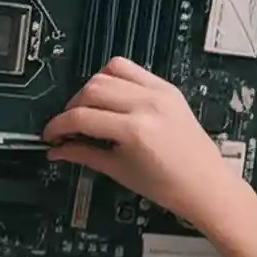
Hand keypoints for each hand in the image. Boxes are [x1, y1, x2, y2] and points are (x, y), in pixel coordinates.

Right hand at [42, 57, 251, 234]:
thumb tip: (56, 150)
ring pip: (108, 73)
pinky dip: (113, 78)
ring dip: (91, 89)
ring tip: (88, 111)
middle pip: (92, 89)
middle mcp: (147, 104)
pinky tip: (110, 97)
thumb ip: (84, 154)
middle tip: (68, 127)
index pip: (82, 117)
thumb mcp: (119, 171)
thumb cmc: (167, 186)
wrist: (206, 185)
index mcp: (135, 130)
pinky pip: (131, 69)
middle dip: (72, 107)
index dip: (58, 126)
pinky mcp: (167, 87)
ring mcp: (160, 92)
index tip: (50, 135)